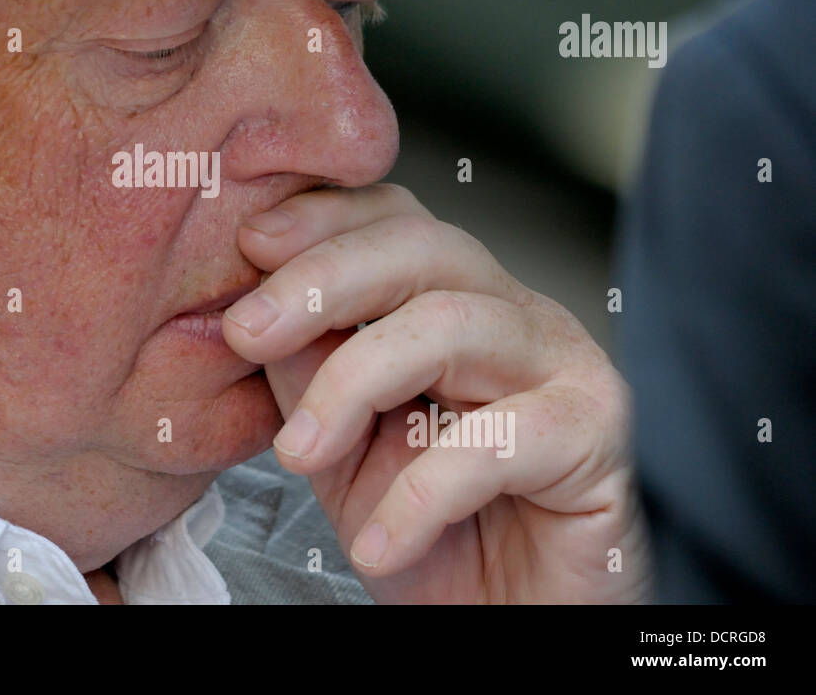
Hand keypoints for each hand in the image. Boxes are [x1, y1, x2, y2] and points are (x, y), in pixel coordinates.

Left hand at [222, 184, 650, 602]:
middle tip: (246, 331)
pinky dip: (421, 494)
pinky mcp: (597, 434)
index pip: (396, 221)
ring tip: (298, 454)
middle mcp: (514, 317)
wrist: (512, 624)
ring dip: (353, 383)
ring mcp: (563, 366)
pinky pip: (500, 440)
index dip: (324, 218)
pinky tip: (378, 545)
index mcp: (454, 303)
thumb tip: (254, 310)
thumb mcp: (342, 451)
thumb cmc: (433, 536)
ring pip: (451, 325)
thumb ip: (307, 374)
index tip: (248, 243)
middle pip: (425, 248)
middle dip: (323, 279)